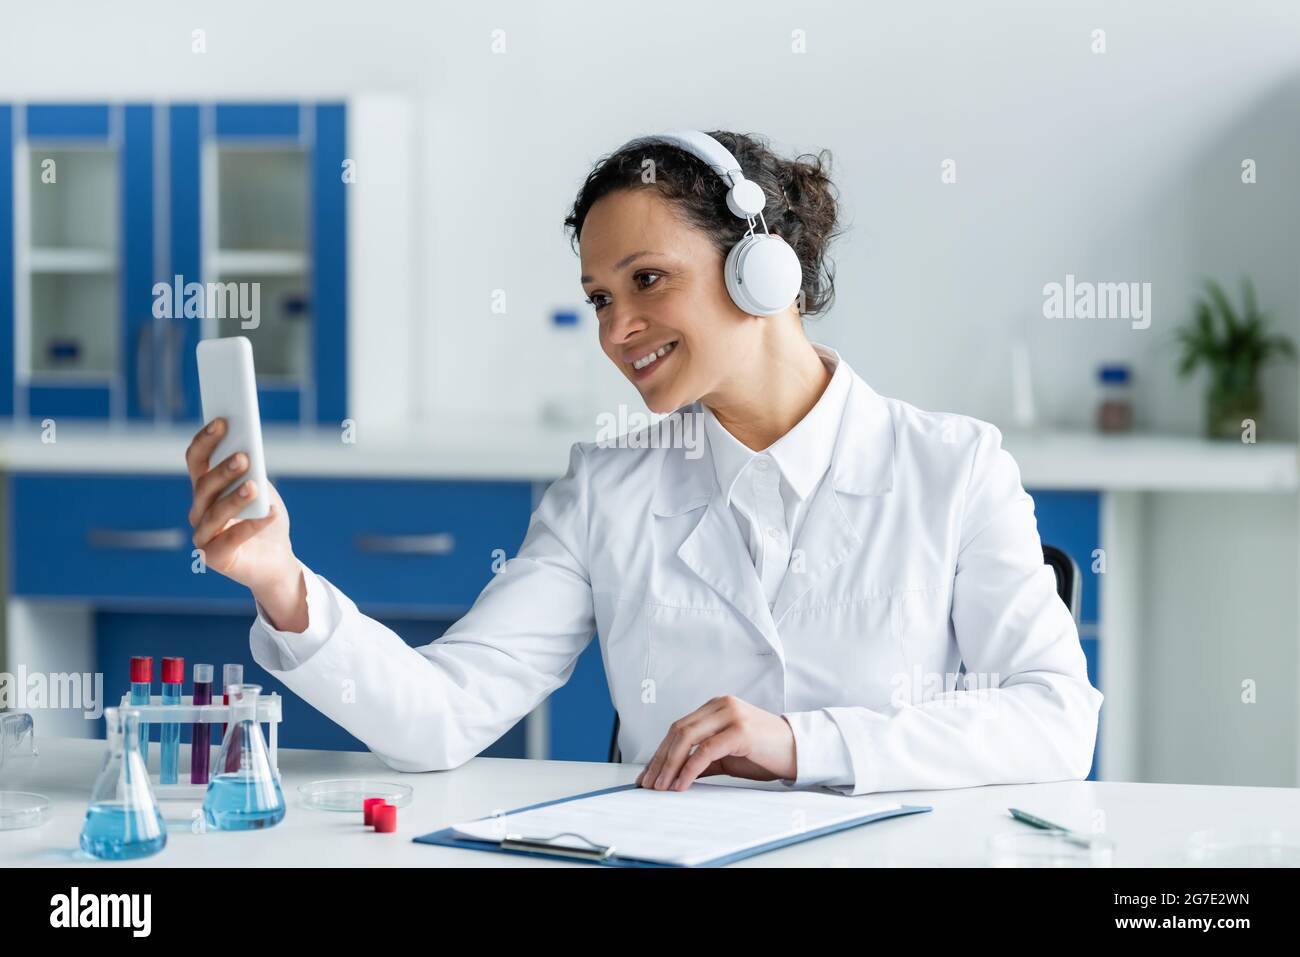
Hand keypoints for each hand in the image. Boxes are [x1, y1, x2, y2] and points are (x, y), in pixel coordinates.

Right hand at [185, 417, 298, 609]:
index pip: (196, 460)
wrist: (275, 559)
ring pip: (214, 512)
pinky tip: (271, 513)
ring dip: (234, 497)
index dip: (205, 440)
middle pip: (204, 486)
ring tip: (254, 486)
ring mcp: (203, 535)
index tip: (222, 421)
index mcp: (205, 488)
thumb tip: (247, 450)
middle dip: (222, 470)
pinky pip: (232, 539)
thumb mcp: (262, 489)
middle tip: (244, 457)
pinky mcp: (215, 558)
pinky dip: (252, 525)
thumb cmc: (265, 518)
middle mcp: (198, 510)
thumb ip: (252, 471)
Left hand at [635, 695, 797, 790]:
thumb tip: (674, 775)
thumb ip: (703, 759)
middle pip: (678, 731)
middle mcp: (721, 705)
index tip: (648, 774)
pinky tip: (681, 785)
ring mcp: (731, 715)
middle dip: (659, 760)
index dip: (659, 752)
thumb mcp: (727, 756)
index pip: (678, 728)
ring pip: (687, 738)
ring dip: (669, 765)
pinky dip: (689, 769)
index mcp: (716, 707)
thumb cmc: (764, 753)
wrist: (799, 752)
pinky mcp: (740, 731)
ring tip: (661, 788)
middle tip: (648, 784)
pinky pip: (706, 750)